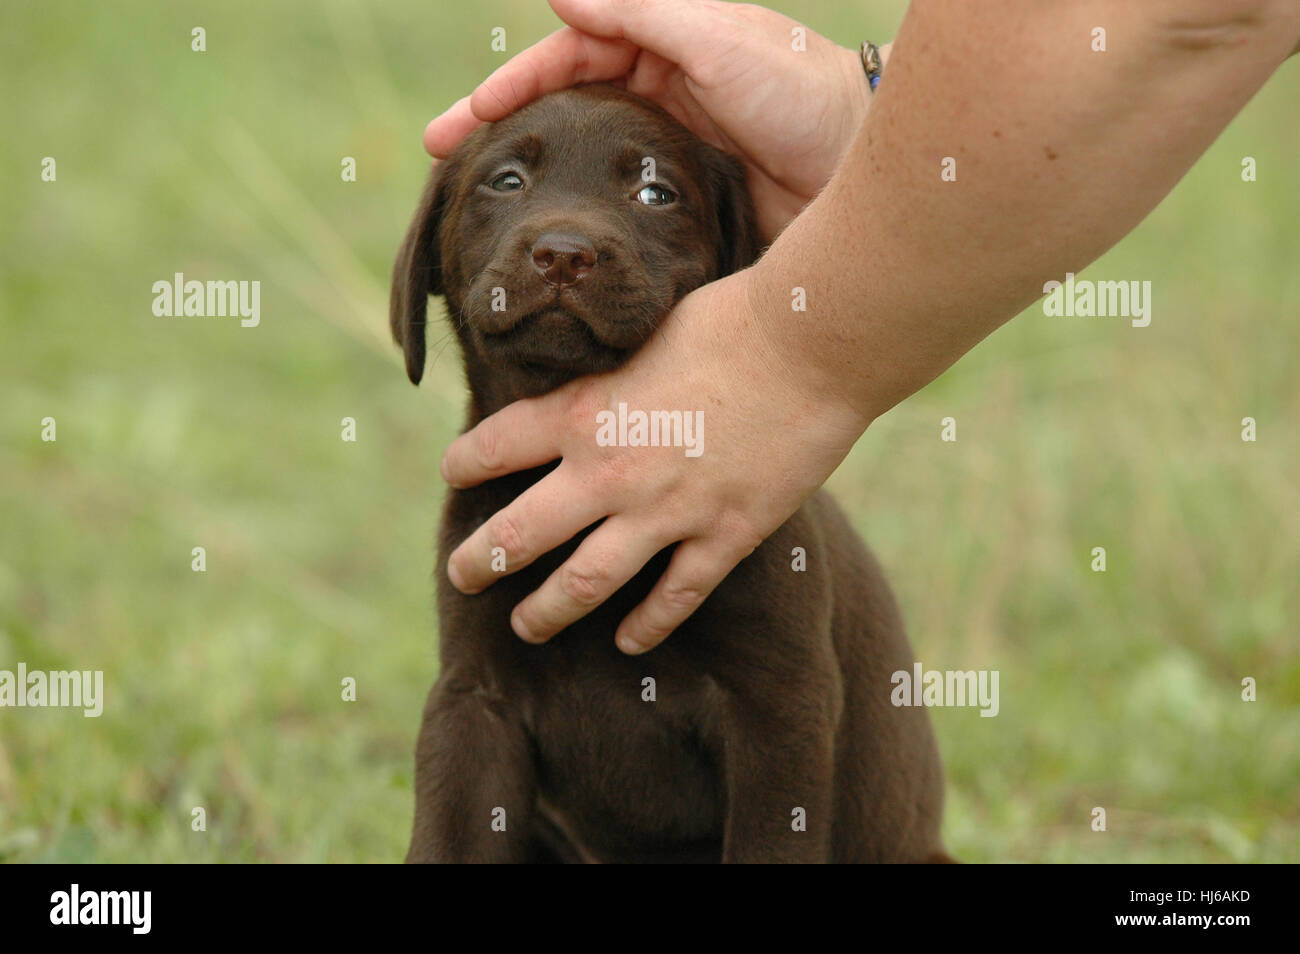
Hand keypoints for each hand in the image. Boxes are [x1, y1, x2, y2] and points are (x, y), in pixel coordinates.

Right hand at [424, 0, 881, 241]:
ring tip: (478, 209)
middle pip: (563, 109)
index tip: (460, 122)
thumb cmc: (803, 93)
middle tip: (441, 164)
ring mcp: (669, 155)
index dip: (510, 87)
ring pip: (584, 161)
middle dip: (503, 131)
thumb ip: (640, 11)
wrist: (865, 175)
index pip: (568, 58)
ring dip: (535, 178)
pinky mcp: (683, 207)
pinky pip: (618, 211)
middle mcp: (660, 97)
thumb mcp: (717, 39)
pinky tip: (550, 241)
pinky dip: (580, 221)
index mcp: (664, 48)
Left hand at [441, 271, 868, 653]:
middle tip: (460, 578)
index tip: (452, 475)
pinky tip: (628, 641)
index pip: (493, 447)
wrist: (810, 342)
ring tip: (526, 627)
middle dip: (479, 563)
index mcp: (583, 410)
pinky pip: (675, 597)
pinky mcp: (724, 533)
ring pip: (584, 583)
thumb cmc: (732, 318)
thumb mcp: (644, 333)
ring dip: (545, 612)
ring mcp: (667, 510)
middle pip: (518, 536)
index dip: (462, 464)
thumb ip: (608, 374)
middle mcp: (610, 469)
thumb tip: (589, 388)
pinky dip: (647, 625)